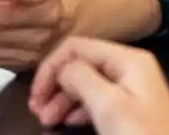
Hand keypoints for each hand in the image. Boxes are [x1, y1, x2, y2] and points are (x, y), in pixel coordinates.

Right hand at [28, 37, 168, 134]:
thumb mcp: (107, 105)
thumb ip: (80, 77)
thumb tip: (61, 68)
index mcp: (128, 59)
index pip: (76, 47)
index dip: (51, 68)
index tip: (37, 94)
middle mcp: (130, 68)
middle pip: (80, 65)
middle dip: (55, 86)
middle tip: (38, 109)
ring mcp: (131, 89)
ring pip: (86, 84)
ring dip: (63, 99)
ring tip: (48, 119)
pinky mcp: (130, 109)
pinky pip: (96, 100)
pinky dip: (77, 109)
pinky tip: (69, 120)